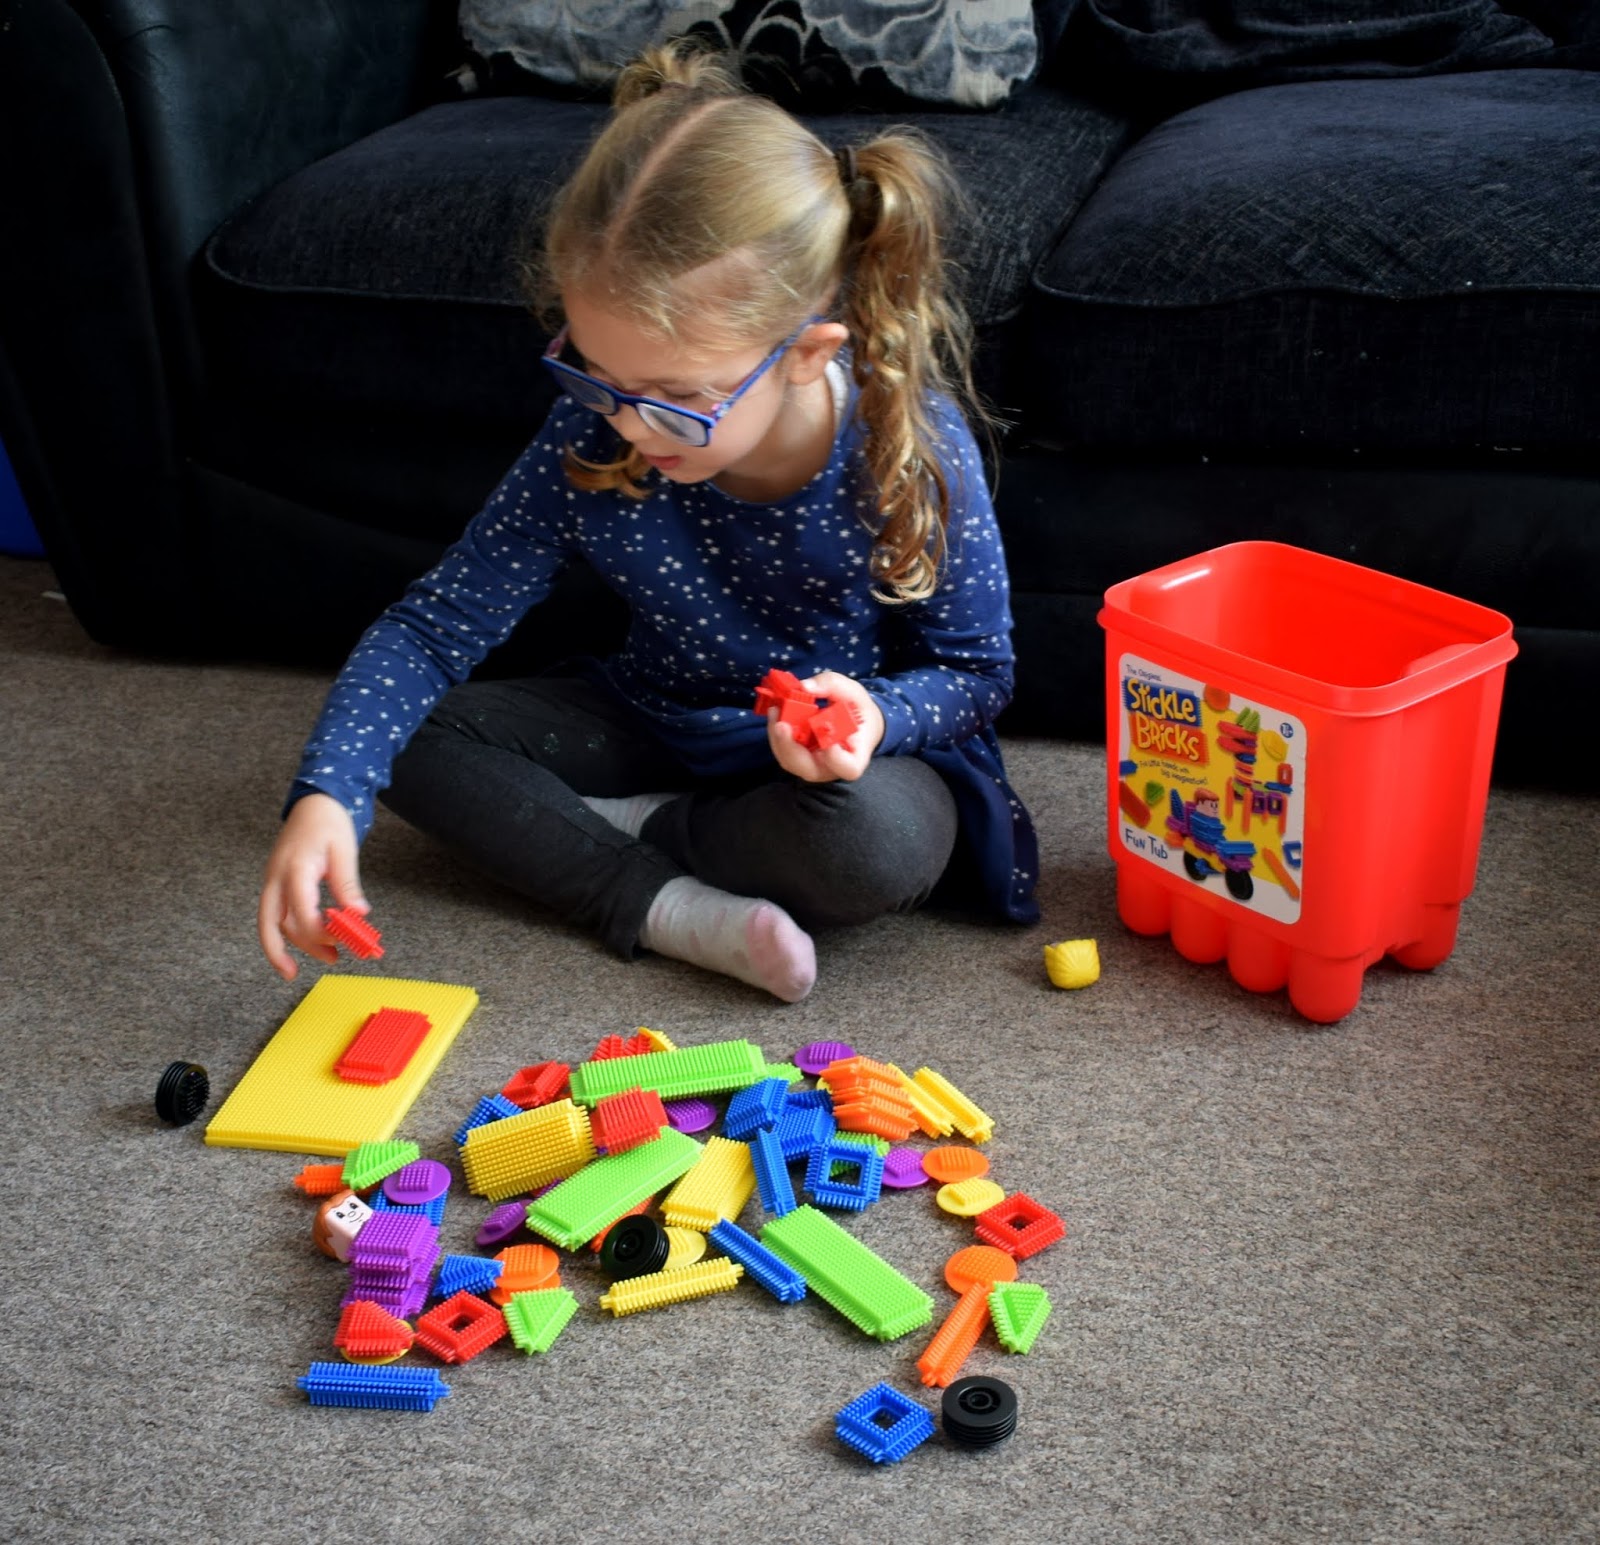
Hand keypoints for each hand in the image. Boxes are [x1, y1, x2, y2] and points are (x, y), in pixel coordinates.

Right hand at [258, 792, 365, 980]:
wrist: (314, 801)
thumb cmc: (329, 822)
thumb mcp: (344, 851)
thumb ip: (347, 884)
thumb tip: (358, 915)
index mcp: (295, 869)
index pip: (302, 913)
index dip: (322, 932)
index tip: (346, 938)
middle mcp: (276, 878)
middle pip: (269, 924)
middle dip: (280, 952)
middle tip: (299, 973)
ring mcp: (274, 881)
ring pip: (275, 922)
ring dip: (297, 943)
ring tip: (330, 956)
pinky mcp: (278, 883)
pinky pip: (279, 913)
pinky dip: (293, 930)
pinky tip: (314, 939)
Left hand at [767, 670, 885, 782]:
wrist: (854, 719)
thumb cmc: (857, 709)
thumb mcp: (851, 690)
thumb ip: (831, 685)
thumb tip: (805, 687)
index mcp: (855, 755)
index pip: (849, 769)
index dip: (837, 759)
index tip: (827, 738)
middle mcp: (832, 767)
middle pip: (810, 770)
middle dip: (792, 748)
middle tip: (782, 724)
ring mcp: (813, 764)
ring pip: (791, 762)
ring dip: (779, 739)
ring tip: (775, 711)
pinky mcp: (799, 757)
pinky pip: (784, 752)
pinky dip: (777, 734)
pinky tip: (775, 713)